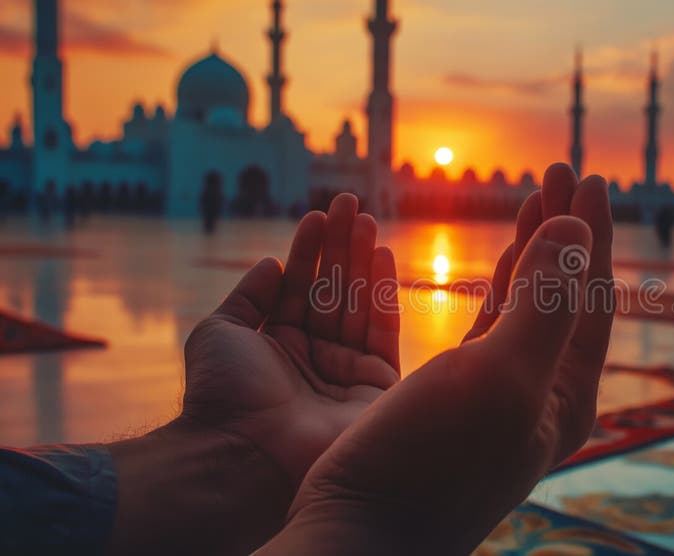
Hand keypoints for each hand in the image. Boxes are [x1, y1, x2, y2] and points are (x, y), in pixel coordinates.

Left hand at [109, 195, 401, 554]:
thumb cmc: (222, 394)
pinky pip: (382, 329)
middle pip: (333, 291)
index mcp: (279, 348)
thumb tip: (271, 262)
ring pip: (358, 303)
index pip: (299, 289)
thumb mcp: (220, 331)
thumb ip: (248, 296)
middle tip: (347, 203)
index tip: (316, 216)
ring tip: (363, 218)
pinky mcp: (375, 386)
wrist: (244, 451)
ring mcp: (346, 371)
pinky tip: (380, 254)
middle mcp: (315, 358)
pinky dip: (383, 291)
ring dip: (360, 258)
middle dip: (339, 247)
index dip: (308, 252)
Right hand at [259, 165, 613, 554]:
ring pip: (530, 304)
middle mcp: (544, 395)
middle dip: (566, 228)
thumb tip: (575, 230)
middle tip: (563, 171)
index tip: (588, 176)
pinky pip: (495, 324)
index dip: (590, 232)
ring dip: (535, 248)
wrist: (362, 530)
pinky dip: (502, 282)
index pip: (592, 296)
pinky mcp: (460, 395)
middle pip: (566, 293)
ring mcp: (503, 395)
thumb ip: (544, 301)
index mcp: (567, 395)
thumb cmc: (429, 461)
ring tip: (538, 198)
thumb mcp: (498, 376)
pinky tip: (504, 259)